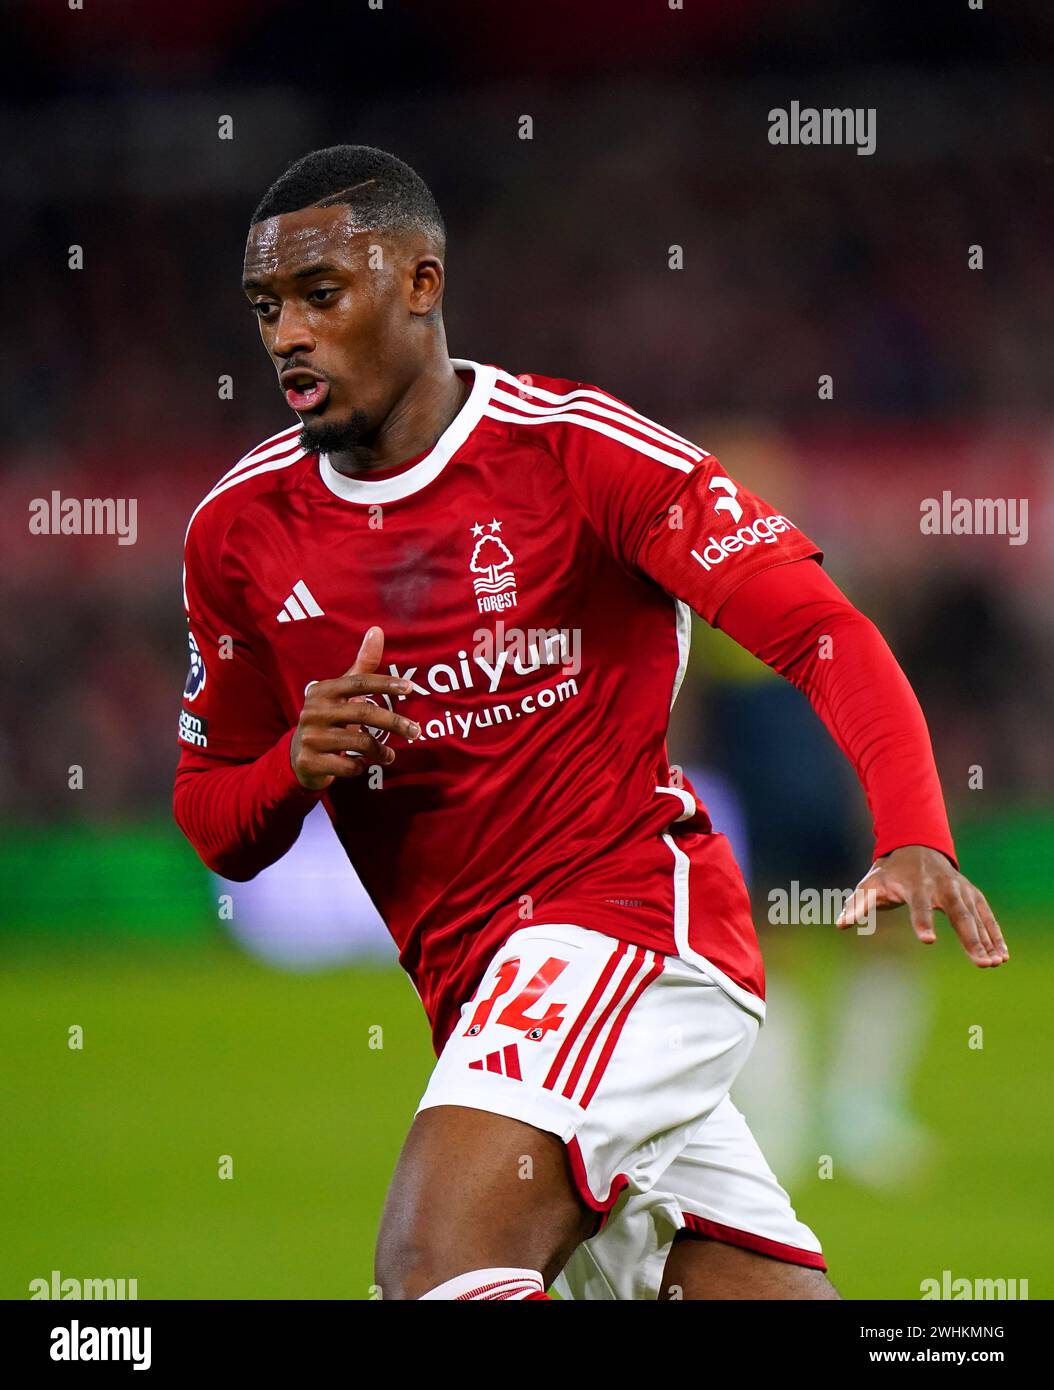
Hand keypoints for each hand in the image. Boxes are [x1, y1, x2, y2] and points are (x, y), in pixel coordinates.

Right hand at [291, 626, 420, 789]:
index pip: (359, 682)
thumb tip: (377, 630)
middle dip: (394, 723)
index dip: (385, 683)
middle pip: (363, 714)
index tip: (409, 687)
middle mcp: (314, 712)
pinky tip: (363, 765)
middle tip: (415, 731)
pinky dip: (360, 767)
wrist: (298, 756)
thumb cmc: (329, 718)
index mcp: (323, 691)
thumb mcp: (342, 692)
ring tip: (391, 755)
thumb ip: (362, 666)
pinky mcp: (310, 762)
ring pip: (359, 743)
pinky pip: (347, 766)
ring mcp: (310, 737)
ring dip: (381, 750)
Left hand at [835, 844, 1008, 966]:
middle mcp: (943, 887)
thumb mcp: (870, 885)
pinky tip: (1002, 957)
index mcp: (916, 885)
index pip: (920, 905)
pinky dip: (995, 935)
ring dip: (987, 940)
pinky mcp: (973, 896)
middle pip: (958, 914)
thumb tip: (840, 924)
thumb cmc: (889, 873)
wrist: (916, 849)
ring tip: (994, 964)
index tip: (928, 941)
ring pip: (976, 917)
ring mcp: (961, 890)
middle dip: (970, 938)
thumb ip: (857, 904)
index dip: (923, 922)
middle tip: (981, 963)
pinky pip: (986, 917)